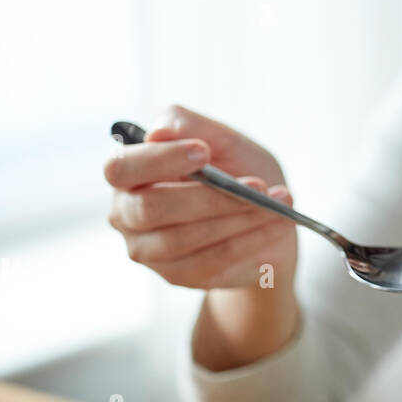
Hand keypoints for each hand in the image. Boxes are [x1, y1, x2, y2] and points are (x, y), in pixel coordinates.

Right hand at [104, 103, 297, 291]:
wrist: (266, 217)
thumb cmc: (237, 170)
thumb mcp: (224, 139)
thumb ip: (190, 126)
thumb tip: (159, 131)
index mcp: (130, 172)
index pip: (121, 168)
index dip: (159, 160)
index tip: (203, 152)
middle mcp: (127, 213)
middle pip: (151, 209)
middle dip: (211, 197)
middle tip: (259, 185)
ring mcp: (148, 250)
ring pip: (184, 239)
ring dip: (238, 219)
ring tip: (279, 203)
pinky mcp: (176, 275)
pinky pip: (210, 262)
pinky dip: (249, 242)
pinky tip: (277, 226)